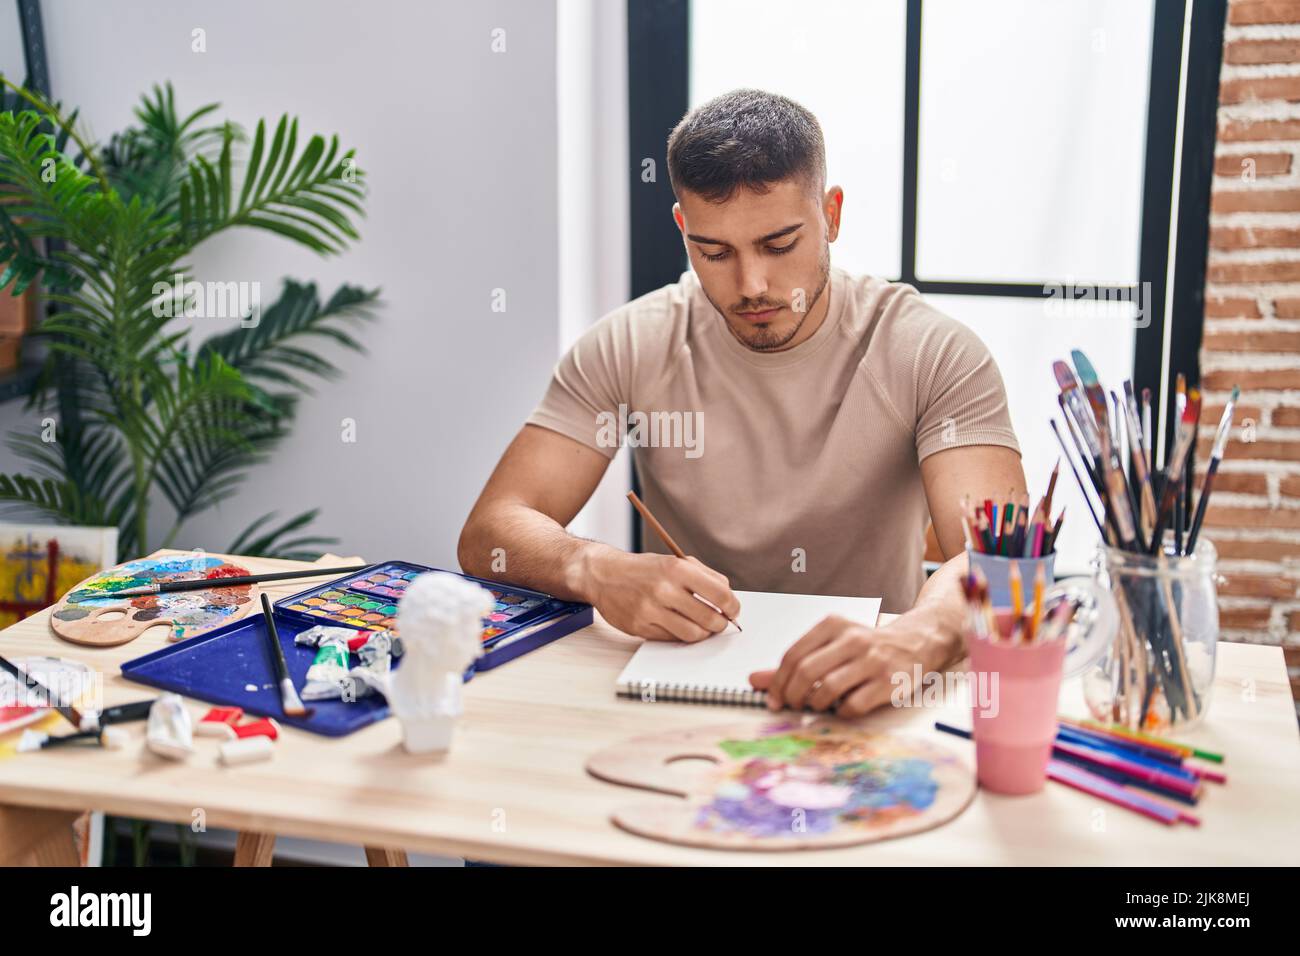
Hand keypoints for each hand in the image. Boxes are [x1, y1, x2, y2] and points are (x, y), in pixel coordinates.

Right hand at [586, 549, 740, 642]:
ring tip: (702, 626)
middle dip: (720, 624)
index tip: (733, 610)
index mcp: (677, 569)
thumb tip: (729, 597)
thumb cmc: (644, 569)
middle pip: (710, 619)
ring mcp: (650, 610)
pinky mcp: (640, 627)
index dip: (733, 606)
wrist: (603, 575)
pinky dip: (681, 635)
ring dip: (703, 634)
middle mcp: (664, 589)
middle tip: (719, 622)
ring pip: (693, 634)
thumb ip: (705, 576)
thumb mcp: (675, 561)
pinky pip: (672, 639)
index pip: (720, 594)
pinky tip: (679, 625)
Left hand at [749, 615, 944, 716]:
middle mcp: (852, 639)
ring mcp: (873, 660)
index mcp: (833, 625)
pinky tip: (842, 708)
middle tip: (791, 706)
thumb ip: (795, 663)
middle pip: (806, 672)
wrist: (916, 643)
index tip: (773, 698)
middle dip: (791, 695)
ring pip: (827, 689)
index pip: (793, 655)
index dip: (777, 682)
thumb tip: (755, 679)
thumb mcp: (831, 645)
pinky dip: (840, 712)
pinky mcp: (889, 682)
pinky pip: (853, 705)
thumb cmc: (867, 646)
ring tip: (816, 705)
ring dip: (815, 704)